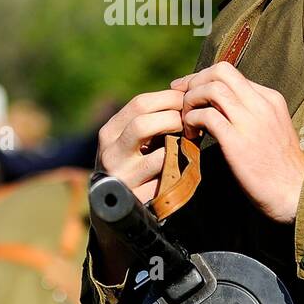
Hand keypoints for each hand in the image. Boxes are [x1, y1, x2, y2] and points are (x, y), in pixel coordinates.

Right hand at [94, 89, 185, 204]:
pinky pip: (161, 169)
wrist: (117, 208)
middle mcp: (111, 148)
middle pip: (143, 119)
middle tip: (192, 120)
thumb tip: (184, 94)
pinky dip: (176, 163)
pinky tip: (184, 163)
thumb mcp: (134, 142)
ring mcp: (120, 170)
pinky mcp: (133, 191)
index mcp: (111, 130)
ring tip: (189, 139)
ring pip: (152, 146)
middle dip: (174, 116)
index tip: (189, 101)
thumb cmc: (135, 166)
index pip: (140, 103)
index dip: (169, 98)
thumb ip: (151, 121)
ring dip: (175, 136)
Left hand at [172, 62, 303, 224]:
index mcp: (270, 98)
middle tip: (181, 100)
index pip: (230, 73)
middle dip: (194, 82)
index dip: (203, 79)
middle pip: (220, 71)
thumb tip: (221, 106)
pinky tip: (190, 136)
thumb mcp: (272, 129)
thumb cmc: (280, 167)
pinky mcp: (237, 142)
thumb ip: (251, 113)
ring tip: (186, 121)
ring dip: (190, 101)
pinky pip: (206, 116)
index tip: (187, 90)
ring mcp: (251, 121)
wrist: (296, 193)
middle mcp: (262, 104)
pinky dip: (191, 121)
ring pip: (211, 89)